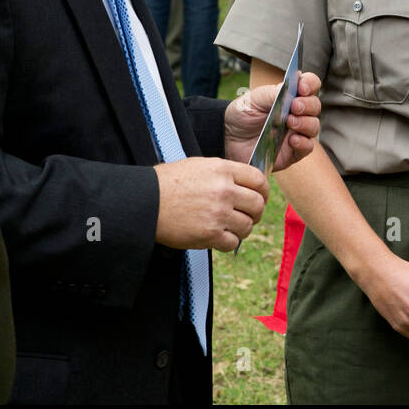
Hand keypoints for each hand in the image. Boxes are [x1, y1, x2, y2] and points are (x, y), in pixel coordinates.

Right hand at [154, 157, 268, 251]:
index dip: (263, 191)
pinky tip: (218, 237)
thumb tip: (244, 184)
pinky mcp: (209, 234)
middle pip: (257, 204)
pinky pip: (233, 242)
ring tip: (230, 227)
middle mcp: (224, 190)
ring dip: (242, 229)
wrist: (145, 202)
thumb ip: (224, 173)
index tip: (260, 198)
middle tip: (248, 216)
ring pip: (247, 225)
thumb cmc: (167, 182)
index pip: (259, 180)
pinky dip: (228, 242)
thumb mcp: (199, 166)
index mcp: (222, 169)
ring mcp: (218, 213)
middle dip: (255, 213)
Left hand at [224, 72, 321, 171]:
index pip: (310, 85)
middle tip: (295, 106)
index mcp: (290, 95)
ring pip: (314, 126)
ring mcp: (297, 132)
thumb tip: (291, 87)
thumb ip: (272, 93)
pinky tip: (292, 140)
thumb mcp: (254, 99)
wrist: (228, 137)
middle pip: (315, 106)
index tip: (302, 87)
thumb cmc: (243, 114)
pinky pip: (307, 147)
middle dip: (308, 105)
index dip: (310, 84)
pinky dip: (303, 143)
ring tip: (290, 122)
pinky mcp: (293, 152)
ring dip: (306, 123)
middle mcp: (298, 113)